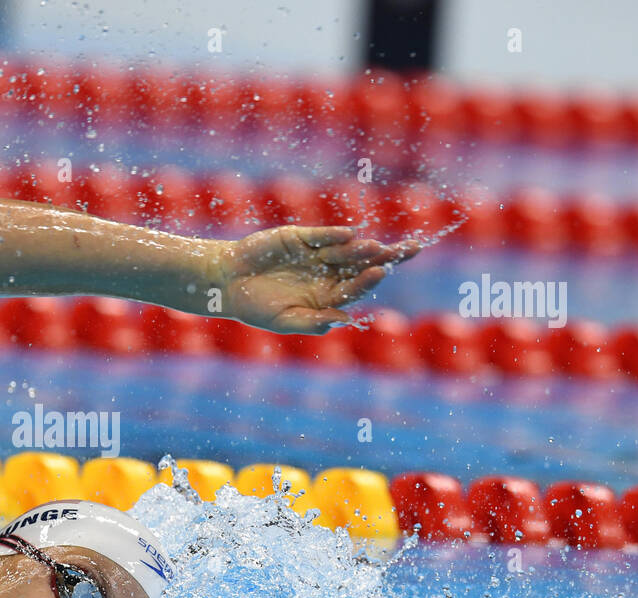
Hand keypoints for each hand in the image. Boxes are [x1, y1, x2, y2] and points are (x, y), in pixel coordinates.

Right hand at [218, 226, 419, 333]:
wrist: (226, 282)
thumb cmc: (254, 308)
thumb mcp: (283, 322)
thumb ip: (313, 322)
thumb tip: (343, 320)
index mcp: (326, 297)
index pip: (356, 288)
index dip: (370, 280)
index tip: (382, 271)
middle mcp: (326, 274)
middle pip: (361, 264)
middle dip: (386, 256)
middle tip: (411, 249)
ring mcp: (315, 255)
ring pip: (345, 250)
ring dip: (361, 248)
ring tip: (380, 246)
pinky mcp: (300, 238)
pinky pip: (321, 235)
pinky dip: (334, 235)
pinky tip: (349, 235)